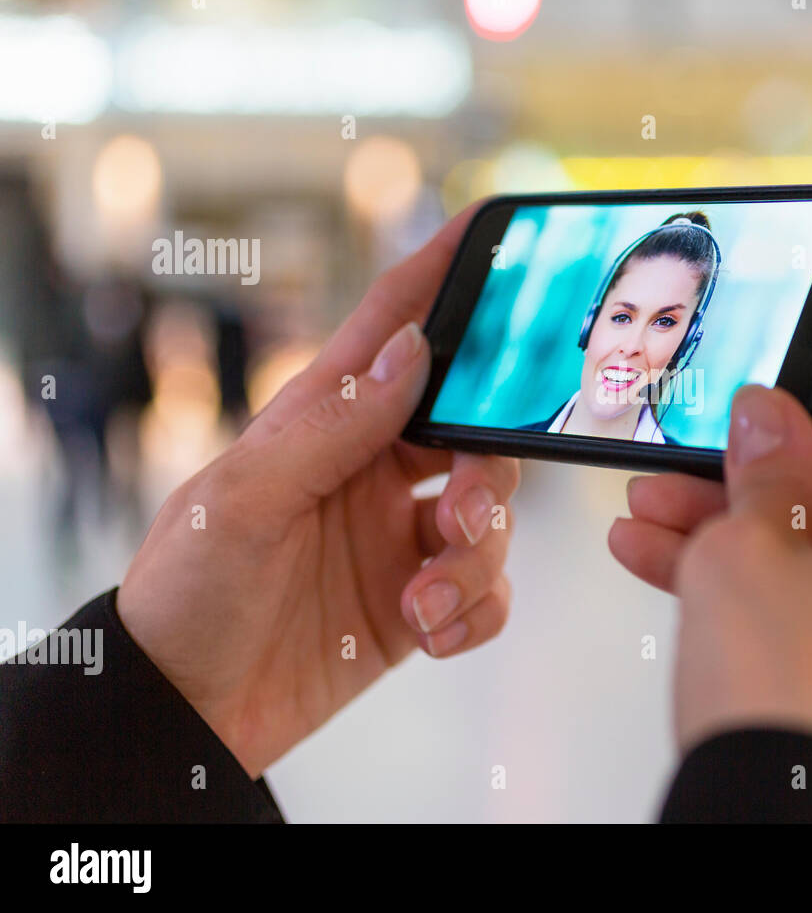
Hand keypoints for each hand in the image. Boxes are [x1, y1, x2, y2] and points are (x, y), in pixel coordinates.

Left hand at [117, 204, 519, 778]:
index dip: (445, 272)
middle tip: (461, 513)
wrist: (186, 714)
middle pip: (476, 433)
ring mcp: (400, 534)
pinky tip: (429, 631)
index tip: (495, 227)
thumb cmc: (188, 592)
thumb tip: (413, 352)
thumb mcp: (245, 499)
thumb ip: (334, 426)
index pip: (396, 329)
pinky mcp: (420, 599)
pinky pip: (489, 589)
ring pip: (494, 517)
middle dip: (489, 475)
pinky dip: (476, 611)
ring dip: (478, 560)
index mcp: (326, 423)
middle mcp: (373, 469)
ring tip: (425, 600)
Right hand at [608, 174, 811, 820]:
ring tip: (643, 512)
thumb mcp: (752, 558)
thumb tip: (769, 417)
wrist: (805, 847)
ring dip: (733, 512)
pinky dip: (748, 569)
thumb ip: (760, 473)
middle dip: (755, 444)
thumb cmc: (796, 698)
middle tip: (678, 444)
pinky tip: (659, 557)